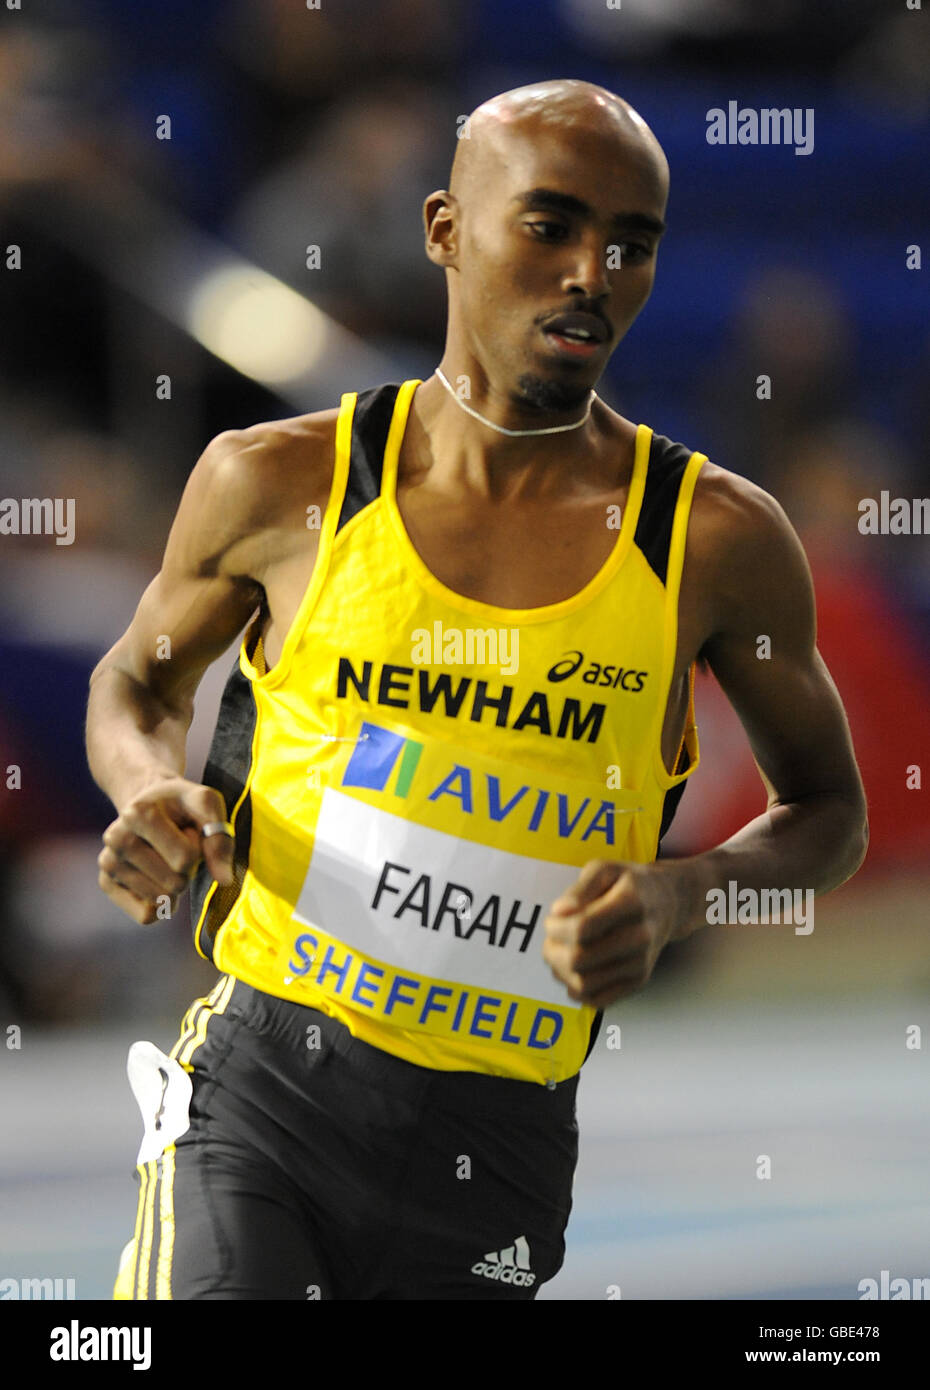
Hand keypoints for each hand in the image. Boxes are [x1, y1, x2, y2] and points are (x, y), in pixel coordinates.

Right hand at [97, 777, 233, 924]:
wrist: (150, 802)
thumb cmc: (183, 805)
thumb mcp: (207, 805)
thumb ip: (220, 839)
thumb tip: (224, 880)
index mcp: (138, 814)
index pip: (186, 858)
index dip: (198, 848)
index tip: (187, 830)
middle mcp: (115, 838)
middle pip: (175, 883)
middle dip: (187, 869)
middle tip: (177, 845)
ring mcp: (108, 862)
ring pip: (161, 901)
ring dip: (174, 884)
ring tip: (166, 856)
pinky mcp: (106, 883)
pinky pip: (146, 916)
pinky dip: (161, 904)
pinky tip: (157, 877)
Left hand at [542, 858, 695, 1007]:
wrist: (669, 904)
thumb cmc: (629, 884)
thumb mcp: (604, 870)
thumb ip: (579, 888)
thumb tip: (559, 912)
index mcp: (631, 903)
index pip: (582, 928)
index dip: (556, 928)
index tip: (551, 920)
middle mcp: (640, 937)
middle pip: (580, 959)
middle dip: (552, 950)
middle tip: (551, 938)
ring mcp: (641, 963)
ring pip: (584, 984)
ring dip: (559, 971)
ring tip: (559, 954)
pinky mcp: (638, 981)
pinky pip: (597, 999)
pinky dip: (575, 989)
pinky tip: (573, 970)